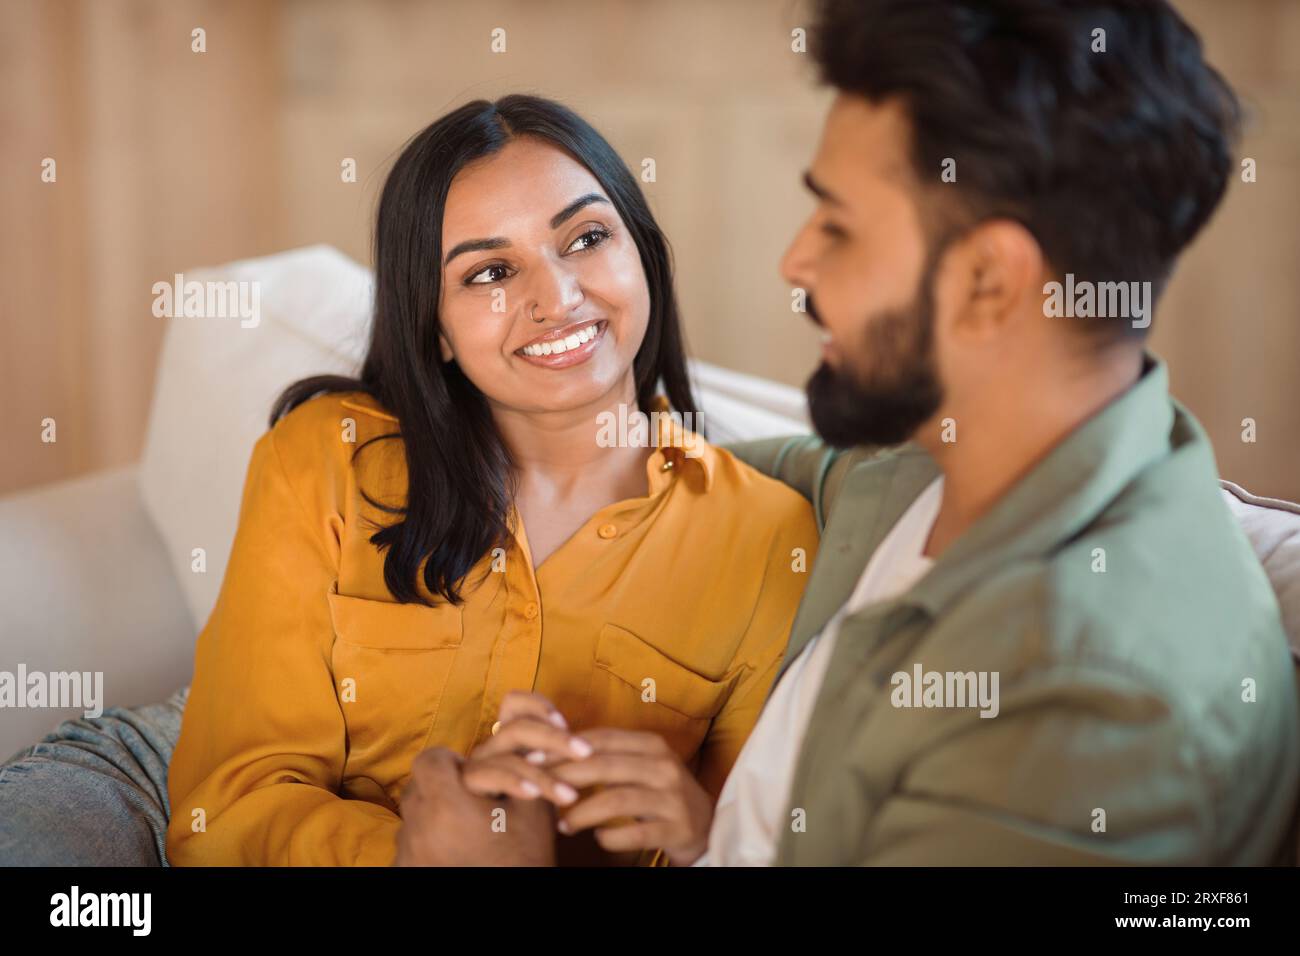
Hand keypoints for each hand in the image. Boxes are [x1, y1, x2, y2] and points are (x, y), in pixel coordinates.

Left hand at [393, 746, 554, 865]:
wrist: (508, 911)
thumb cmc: (524, 861)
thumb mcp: (533, 812)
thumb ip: (524, 771)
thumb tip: (523, 748)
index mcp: (445, 805)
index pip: (430, 760)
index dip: (450, 759)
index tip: (470, 770)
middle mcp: (416, 828)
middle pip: (417, 787)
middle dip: (442, 786)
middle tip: (470, 797)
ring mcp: (406, 855)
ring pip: (413, 818)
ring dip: (434, 814)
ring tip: (465, 825)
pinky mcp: (405, 872)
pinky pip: (410, 847)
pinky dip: (429, 842)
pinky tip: (455, 850)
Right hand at [457, 691, 592, 807]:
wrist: (499, 842)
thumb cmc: (528, 809)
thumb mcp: (546, 779)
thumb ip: (558, 759)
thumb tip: (589, 747)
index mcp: (507, 738)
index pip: (515, 704)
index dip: (538, 706)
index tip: (566, 722)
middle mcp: (490, 747)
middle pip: (516, 727)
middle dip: (554, 738)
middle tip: (585, 753)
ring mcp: (477, 763)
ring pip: (508, 757)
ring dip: (543, 773)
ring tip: (569, 795)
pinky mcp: (467, 783)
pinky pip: (490, 775)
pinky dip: (514, 782)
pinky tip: (533, 794)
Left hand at [549, 728, 713, 865]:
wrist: (704, 825)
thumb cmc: (658, 792)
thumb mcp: (638, 765)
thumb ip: (605, 755)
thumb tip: (550, 748)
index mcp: (652, 744)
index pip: (601, 739)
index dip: (564, 748)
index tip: (533, 759)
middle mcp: (664, 766)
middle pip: (604, 766)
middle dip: (566, 777)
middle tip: (540, 790)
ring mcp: (673, 798)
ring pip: (616, 800)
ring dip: (582, 813)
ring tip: (562, 825)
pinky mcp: (677, 828)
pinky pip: (635, 833)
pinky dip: (610, 838)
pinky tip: (596, 839)